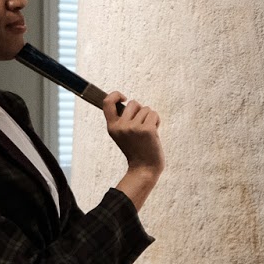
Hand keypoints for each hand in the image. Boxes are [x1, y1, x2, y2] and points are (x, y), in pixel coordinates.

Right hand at [105, 91, 162, 210]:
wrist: (144, 168)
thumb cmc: (136, 150)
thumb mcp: (122, 135)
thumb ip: (122, 120)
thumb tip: (127, 102)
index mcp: (112, 127)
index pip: (107, 103)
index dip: (115, 95)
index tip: (124, 98)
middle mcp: (121, 126)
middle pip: (133, 103)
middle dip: (140, 110)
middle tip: (141, 124)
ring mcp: (134, 128)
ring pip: (146, 109)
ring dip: (149, 118)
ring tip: (147, 132)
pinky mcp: (147, 130)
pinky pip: (154, 114)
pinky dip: (157, 121)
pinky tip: (154, 133)